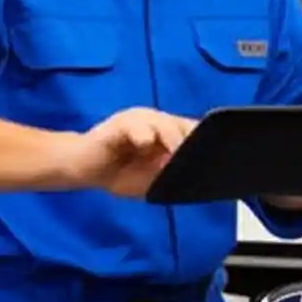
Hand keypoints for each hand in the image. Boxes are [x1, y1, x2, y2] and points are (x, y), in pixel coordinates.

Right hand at [65, 107, 196, 197]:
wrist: (83, 168)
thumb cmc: (119, 174)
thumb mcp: (153, 181)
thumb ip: (173, 176)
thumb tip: (196, 174)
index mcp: (168, 134)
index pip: (195, 133)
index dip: (207, 144)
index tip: (219, 159)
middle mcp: (156, 122)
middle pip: (185, 126)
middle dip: (193, 143)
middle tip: (200, 161)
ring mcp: (137, 120)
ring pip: (164, 123)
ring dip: (172, 139)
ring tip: (177, 156)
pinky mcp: (118, 123)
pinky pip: (135, 126)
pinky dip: (143, 135)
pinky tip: (145, 145)